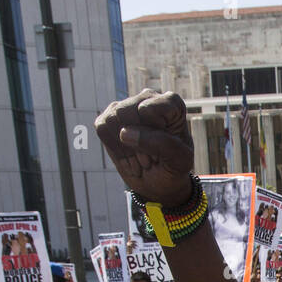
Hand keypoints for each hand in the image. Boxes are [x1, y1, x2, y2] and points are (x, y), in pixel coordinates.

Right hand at [94, 89, 194, 206]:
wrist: (159, 183)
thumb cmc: (173, 168)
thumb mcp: (179, 160)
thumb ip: (161, 143)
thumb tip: (124, 132)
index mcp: (171, 103)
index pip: (149, 109)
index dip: (152, 133)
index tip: (165, 148)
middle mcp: (149, 98)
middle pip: (126, 112)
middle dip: (135, 142)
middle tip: (150, 159)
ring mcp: (128, 105)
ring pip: (113, 119)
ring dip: (125, 148)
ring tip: (140, 158)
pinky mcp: (110, 117)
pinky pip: (102, 127)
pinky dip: (114, 148)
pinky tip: (128, 157)